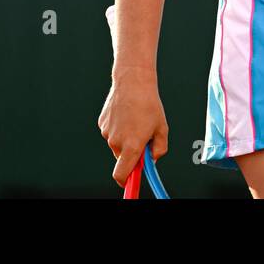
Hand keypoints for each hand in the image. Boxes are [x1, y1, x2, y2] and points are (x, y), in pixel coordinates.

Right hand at [98, 65, 168, 187]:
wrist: (133, 81)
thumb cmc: (149, 105)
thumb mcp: (162, 128)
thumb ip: (159, 150)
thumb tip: (151, 160)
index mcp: (131, 147)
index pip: (121, 175)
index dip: (126, 181)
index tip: (130, 182)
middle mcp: (116, 142)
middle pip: (122, 158)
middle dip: (131, 153)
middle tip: (143, 136)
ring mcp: (107, 133)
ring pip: (117, 144)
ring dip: (125, 138)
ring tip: (135, 118)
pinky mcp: (101, 123)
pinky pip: (111, 132)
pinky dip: (118, 127)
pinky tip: (126, 113)